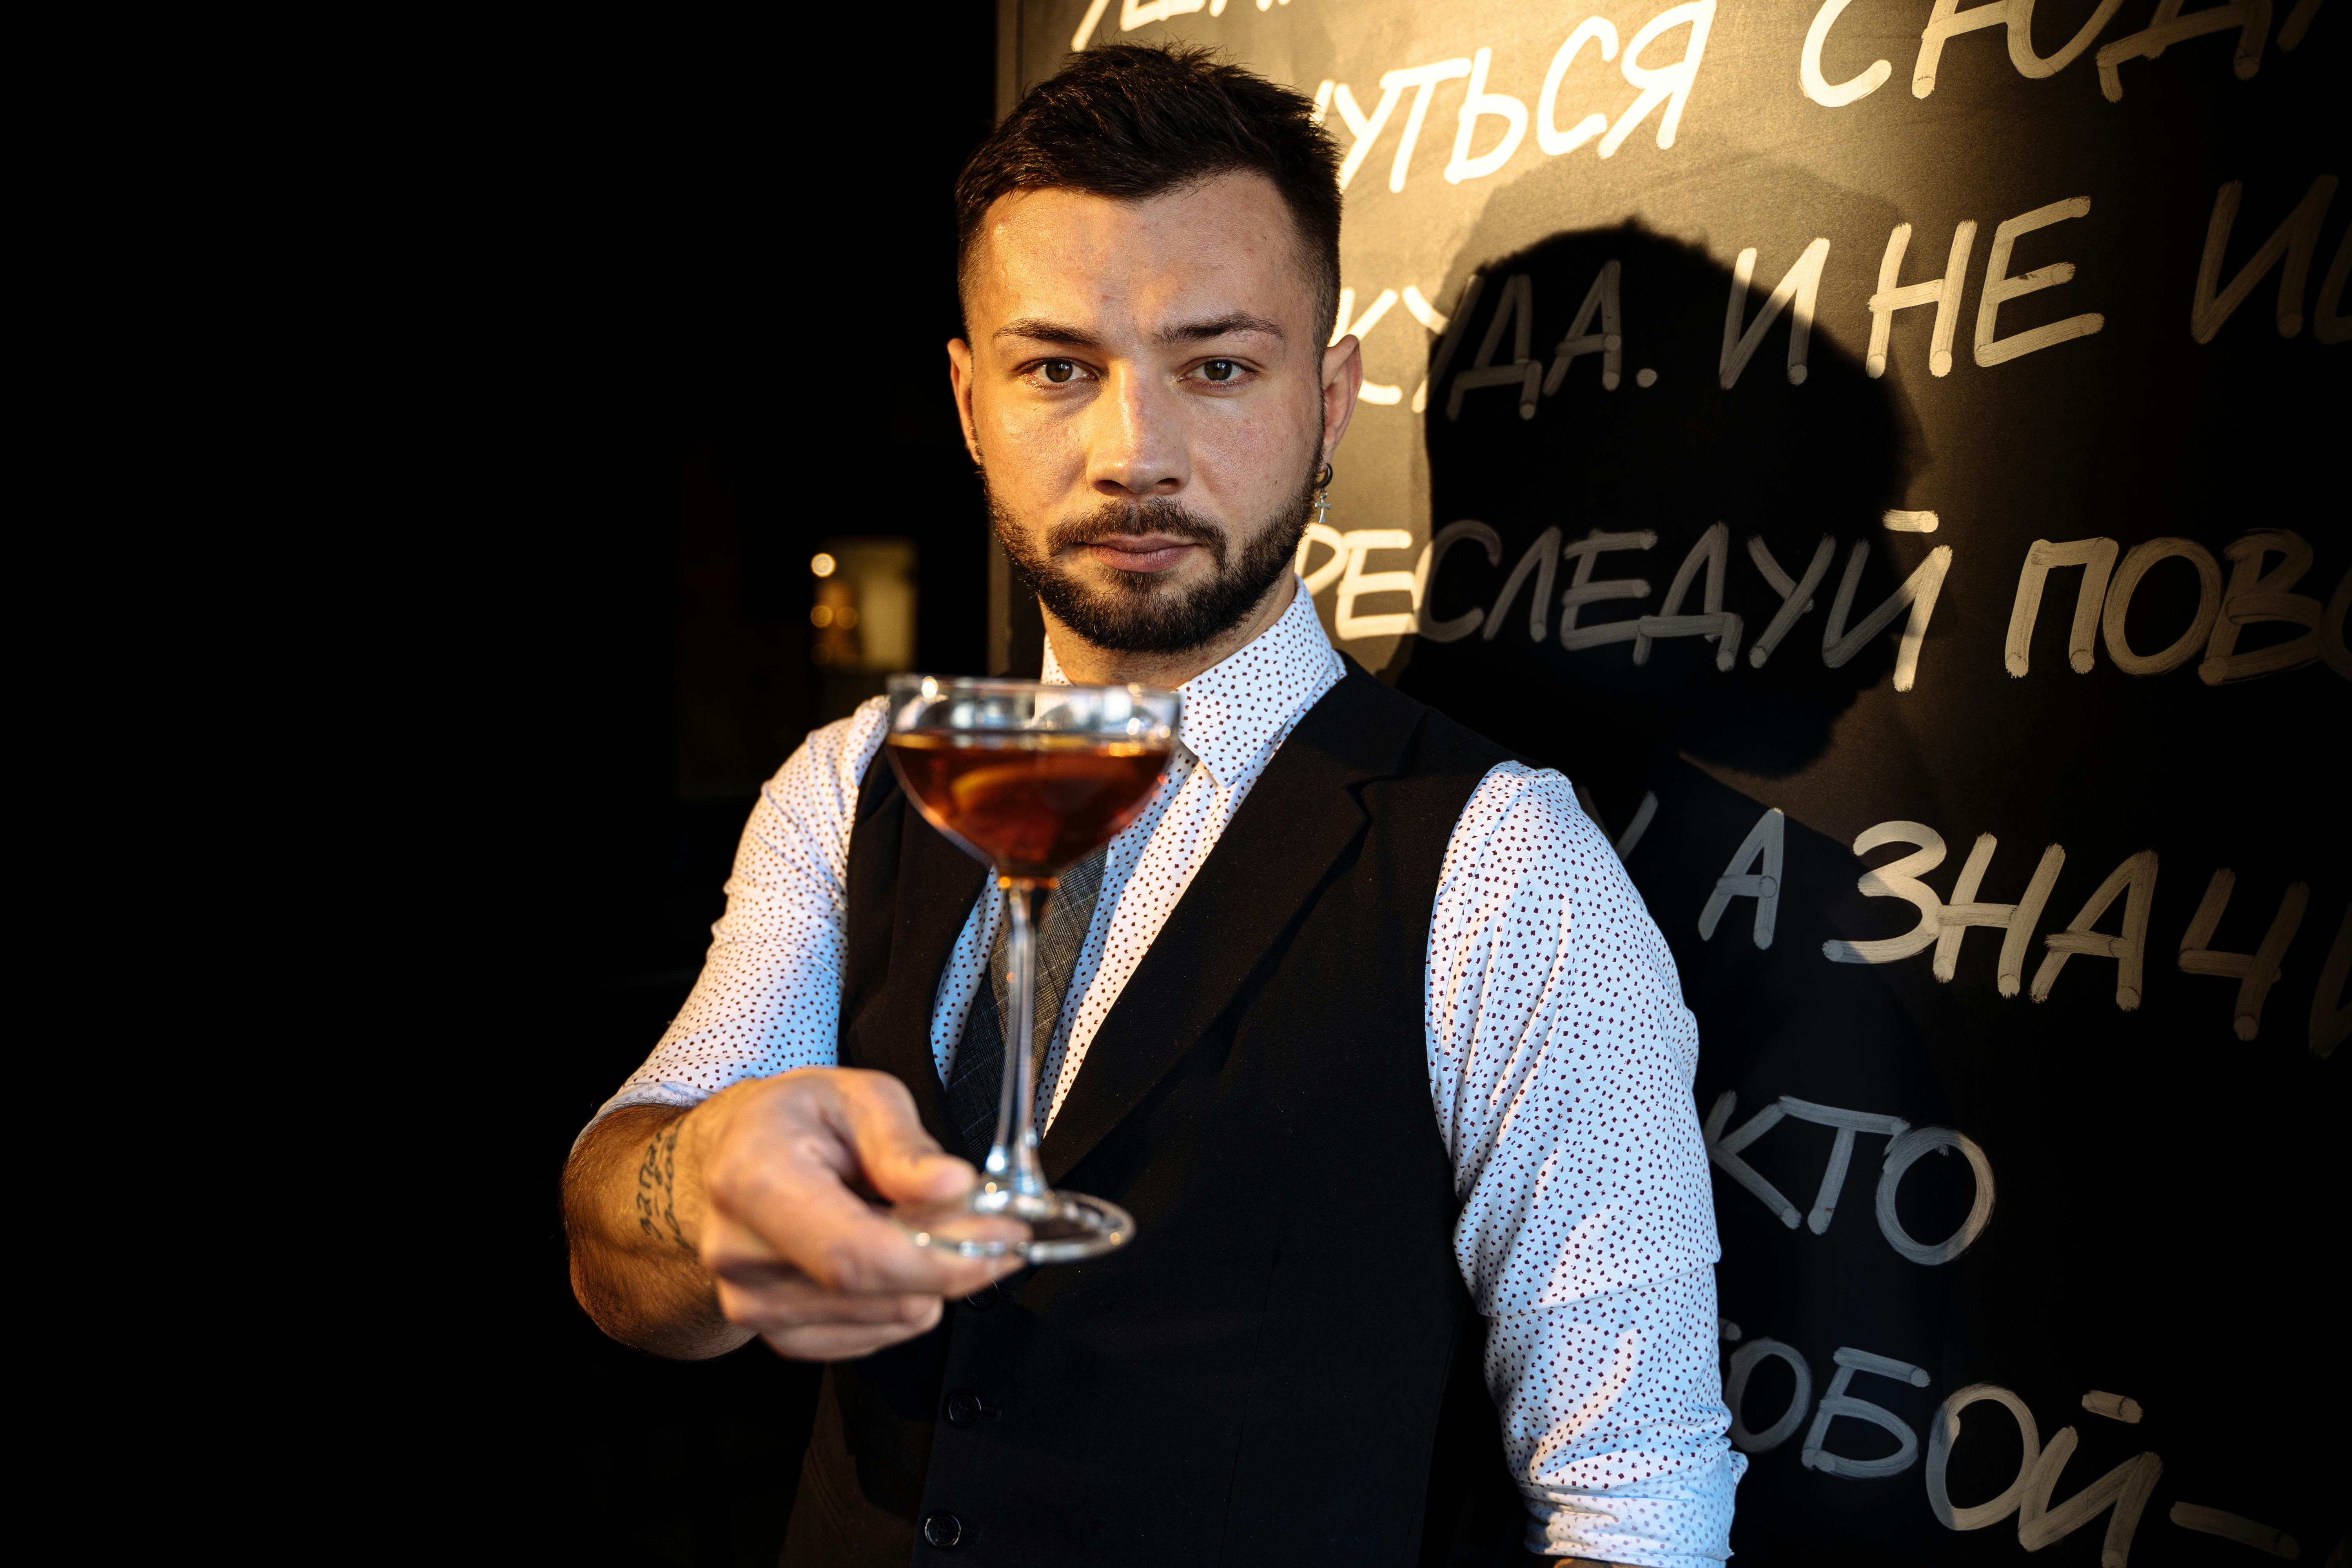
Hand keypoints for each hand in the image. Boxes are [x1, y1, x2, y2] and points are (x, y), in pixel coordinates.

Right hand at [686, 1067, 1026, 1359]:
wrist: (742, 1152)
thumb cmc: (800, 1119)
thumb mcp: (860, 1096)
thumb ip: (905, 1145)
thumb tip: (952, 1188)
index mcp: (754, 1181)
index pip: (853, 1254)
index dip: (941, 1256)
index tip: (1003, 1236)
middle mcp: (741, 1252)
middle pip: (876, 1291)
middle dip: (956, 1260)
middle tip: (993, 1222)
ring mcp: (753, 1302)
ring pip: (889, 1319)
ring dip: (931, 1276)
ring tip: (921, 1223)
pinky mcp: (780, 1334)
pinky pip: (876, 1337)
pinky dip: (906, 1297)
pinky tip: (892, 1253)